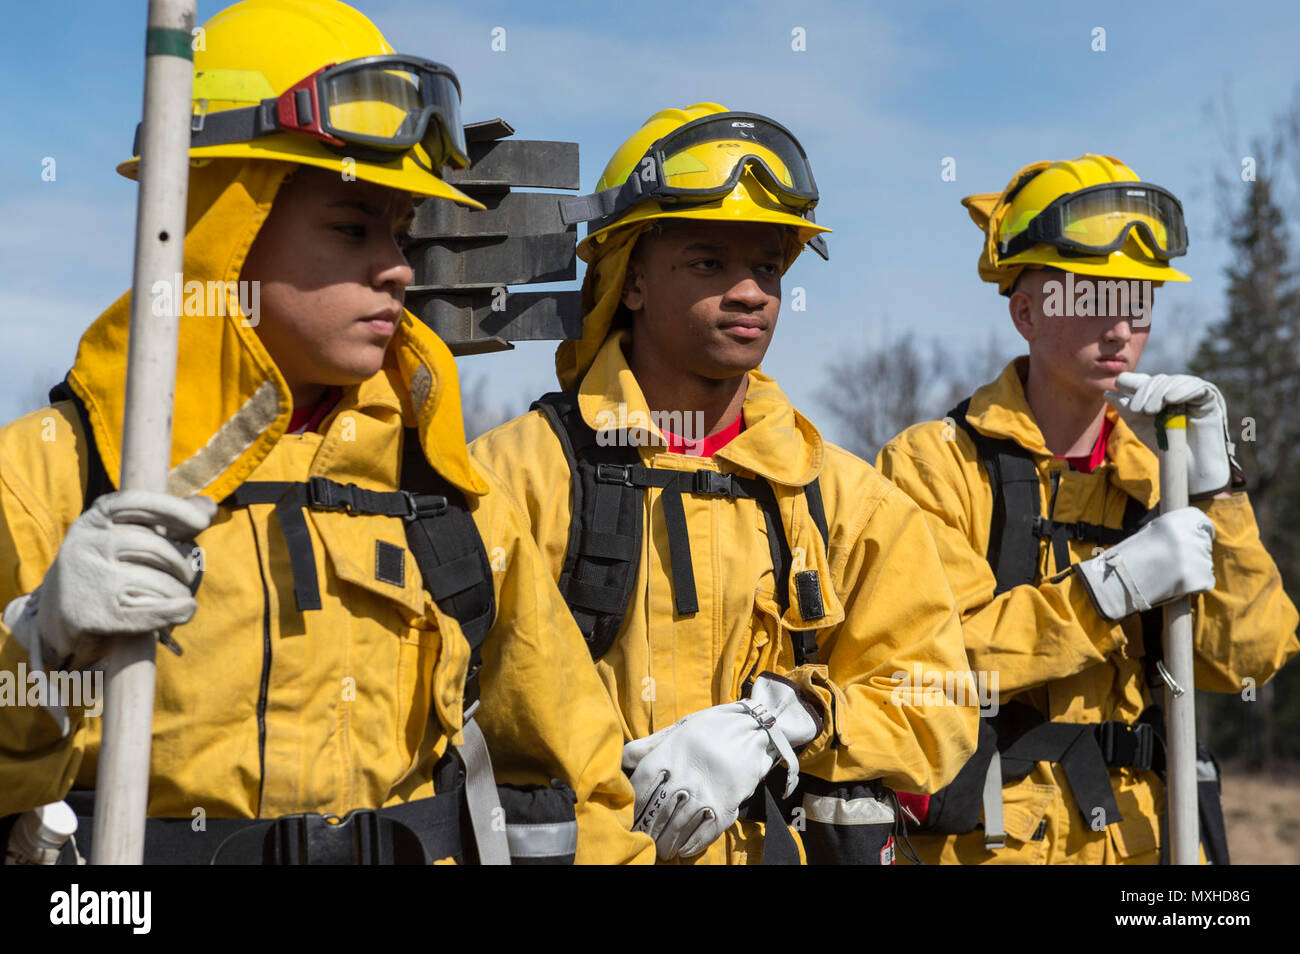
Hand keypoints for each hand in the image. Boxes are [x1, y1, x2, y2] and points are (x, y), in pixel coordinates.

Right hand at [4, 490, 215, 670]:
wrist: (60, 610)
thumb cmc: (109, 563)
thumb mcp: (126, 532)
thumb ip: (168, 518)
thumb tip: (209, 507)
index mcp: (95, 518)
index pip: (139, 503)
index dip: (175, 509)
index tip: (200, 522)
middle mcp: (88, 544)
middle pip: (159, 548)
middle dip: (184, 563)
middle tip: (186, 574)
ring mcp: (91, 579)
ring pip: (162, 583)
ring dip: (180, 592)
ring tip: (178, 595)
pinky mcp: (96, 614)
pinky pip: (154, 611)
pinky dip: (178, 611)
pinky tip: (187, 609)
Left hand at [621, 673, 817, 859]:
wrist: (752, 728)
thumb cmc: (711, 727)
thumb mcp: (678, 729)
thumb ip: (649, 745)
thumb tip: (623, 758)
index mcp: (668, 756)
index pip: (641, 789)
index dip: (634, 808)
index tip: (630, 820)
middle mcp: (684, 776)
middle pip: (658, 812)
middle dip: (648, 830)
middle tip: (643, 840)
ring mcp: (705, 792)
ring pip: (679, 826)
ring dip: (668, 842)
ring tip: (662, 850)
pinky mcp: (725, 805)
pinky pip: (705, 831)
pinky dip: (693, 844)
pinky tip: (685, 849)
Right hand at [1075, 507, 1215, 620]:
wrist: (1117, 582)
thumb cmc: (1129, 559)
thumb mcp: (1149, 534)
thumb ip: (1173, 532)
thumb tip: (1194, 534)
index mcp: (1176, 521)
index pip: (1203, 523)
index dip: (1202, 531)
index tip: (1202, 537)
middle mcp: (1190, 536)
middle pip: (1205, 545)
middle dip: (1193, 553)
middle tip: (1173, 564)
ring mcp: (1198, 558)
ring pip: (1205, 564)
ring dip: (1193, 570)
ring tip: (1168, 575)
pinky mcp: (1201, 579)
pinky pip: (1206, 582)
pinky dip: (1195, 586)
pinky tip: (1175, 585)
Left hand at [1106, 372, 1238, 496]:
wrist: (1188, 465)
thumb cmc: (1164, 445)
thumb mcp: (1139, 423)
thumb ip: (1125, 407)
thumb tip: (1107, 392)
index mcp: (1159, 394)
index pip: (1144, 379)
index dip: (1131, 383)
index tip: (1120, 390)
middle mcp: (1175, 390)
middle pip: (1157, 380)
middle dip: (1144, 392)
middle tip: (1138, 410)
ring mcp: (1192, 392)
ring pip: (1173, 381)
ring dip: (1160, 393)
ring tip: (1151, 410)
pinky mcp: (1209, 397)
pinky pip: (1196, 386)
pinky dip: (1182, 391)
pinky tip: (1171, 399)